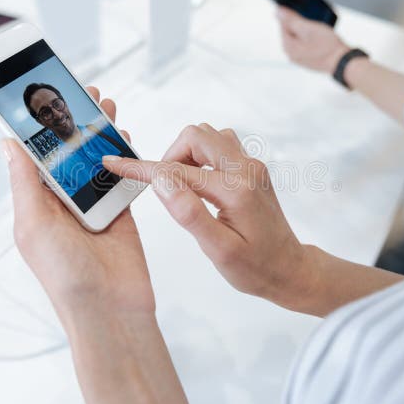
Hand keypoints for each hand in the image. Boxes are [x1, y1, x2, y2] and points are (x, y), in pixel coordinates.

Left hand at [3, 87, 153, 321]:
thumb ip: (24, 182)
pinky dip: (122, 157)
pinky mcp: (118, 211)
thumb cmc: (66, 276)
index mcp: (35, 203)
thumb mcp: (33, 225)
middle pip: (67, 152)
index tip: (43, 95)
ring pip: (94, 160)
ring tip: (105, 106)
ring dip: (99, 133)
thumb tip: (6, 143)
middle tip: (82, 92)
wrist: (111, 310)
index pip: (33, 155)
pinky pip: (118, 177)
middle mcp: (61, 202)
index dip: (37, 125)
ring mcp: (91, 206)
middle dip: (74, 121)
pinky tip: (125, 138)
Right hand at [102, 124, 321, 311]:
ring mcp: (251, 165)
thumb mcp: (219, 250)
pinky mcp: (251, 168)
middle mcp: (246, 169)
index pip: (177, 170)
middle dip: (171, 156)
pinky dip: (201, 158)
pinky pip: (219, 145)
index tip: (114, 163)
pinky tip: (200, 186)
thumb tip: (162, 180)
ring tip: (185, 190)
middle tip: (168, 191)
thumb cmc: (254, 268)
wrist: (288, 268)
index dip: (141, 167)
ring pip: (208, 136)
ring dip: (188, 155)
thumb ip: (189, 213)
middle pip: (196, 135)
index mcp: (235, 190)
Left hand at [277, 7, 349, 72]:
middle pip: (290, 31)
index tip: (302, 11)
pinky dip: (311, 37)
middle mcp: (291, 54)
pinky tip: (320, 37)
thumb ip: (292, 20)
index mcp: (288, 47)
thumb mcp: (308, 28)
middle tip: (313, 22)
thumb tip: (278, 12)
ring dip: (307, 29)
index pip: (282, 25)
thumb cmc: (328, 47)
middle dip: (301, 23)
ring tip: (318, 29)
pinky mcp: (308, 58)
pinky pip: (306, 43)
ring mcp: (300, 57)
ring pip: (299, 37)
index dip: (292, 15)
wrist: (342, 62)